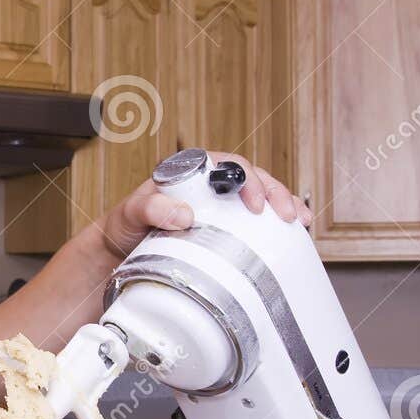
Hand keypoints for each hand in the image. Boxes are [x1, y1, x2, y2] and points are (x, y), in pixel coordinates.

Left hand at [96, 150, 310, 259]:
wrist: (119, 254)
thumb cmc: (125, 227)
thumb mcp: (130, 213)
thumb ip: (150, 208)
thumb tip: (183, 213)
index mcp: (191, 172)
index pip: (227, 164)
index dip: (247, 179)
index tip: (255, 204)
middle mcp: (208, 186)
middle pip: (251, 178)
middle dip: (274, 192)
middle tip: (287, 215)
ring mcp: (218, 206)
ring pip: (258, 197)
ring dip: (282, 205)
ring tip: (299, 221)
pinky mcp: (223, 228)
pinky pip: (255, 221)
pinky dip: (274, 226)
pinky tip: (291, 235)